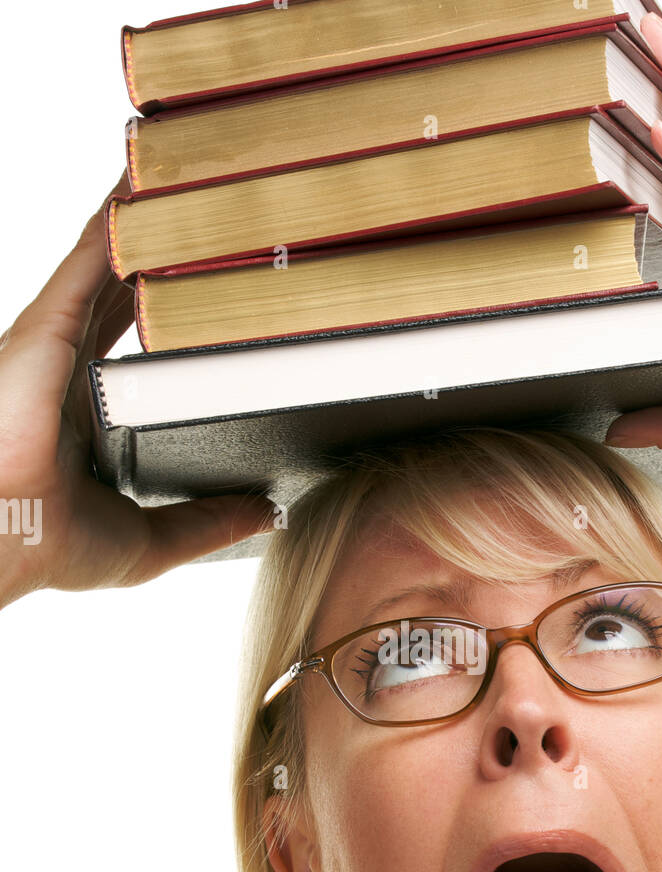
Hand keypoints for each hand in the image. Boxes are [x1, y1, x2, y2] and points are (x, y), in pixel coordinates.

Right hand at [0, 178, 273, 606]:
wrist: (4, 539)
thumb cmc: (48, 544)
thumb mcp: (151, 537)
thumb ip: (208, 522)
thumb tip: (267, 511)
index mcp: (88, 408)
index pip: (138, 341)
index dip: (172, 306)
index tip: (216, 282)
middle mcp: (68, 365)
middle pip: (125, 287)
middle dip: (162, 247)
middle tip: (212, 209)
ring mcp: (53, 339)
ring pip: (106, 261)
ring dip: (141, 215)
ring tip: (186, 168)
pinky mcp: (46, 325)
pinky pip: (86, 259)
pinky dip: (113, 220)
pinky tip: (141, 181)